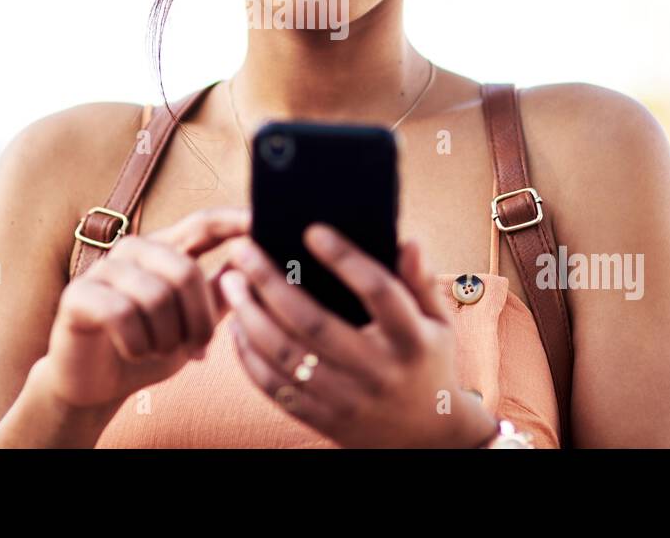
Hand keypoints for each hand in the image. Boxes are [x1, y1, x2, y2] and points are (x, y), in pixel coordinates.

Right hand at [36, 206, 249, 411]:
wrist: (97, 385)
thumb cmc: (151, 348)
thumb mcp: (197, 321)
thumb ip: (225, 290)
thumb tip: (262, 260)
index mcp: (166, 249)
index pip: (203, 223)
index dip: (233, 221)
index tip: (263, 222)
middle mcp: (134, 249)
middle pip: (185, 271)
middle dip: (199, 321)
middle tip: (198, 349)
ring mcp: (103, 269)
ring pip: (156, 297)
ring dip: (167, 339)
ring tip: (160, 351)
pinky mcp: (77, 295)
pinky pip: (122, 315)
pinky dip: (138, 345)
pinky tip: (134, 351)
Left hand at [219, 224, 499, 447]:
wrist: (427, 438)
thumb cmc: (428, 363)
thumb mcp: (438, 323)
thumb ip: (421, 281)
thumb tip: (407, 241)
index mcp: (411, 340)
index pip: (378, 291)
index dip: (345, 259)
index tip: (312, 231)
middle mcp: (378, 372)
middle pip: (314, 323)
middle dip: (271, 283)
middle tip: (243, 250)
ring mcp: (348, 400)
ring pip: (286, 356)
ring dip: (250, 316)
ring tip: (231, 282)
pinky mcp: (324, 420)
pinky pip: (276, 388)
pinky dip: (250, 357)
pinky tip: (237, 326)